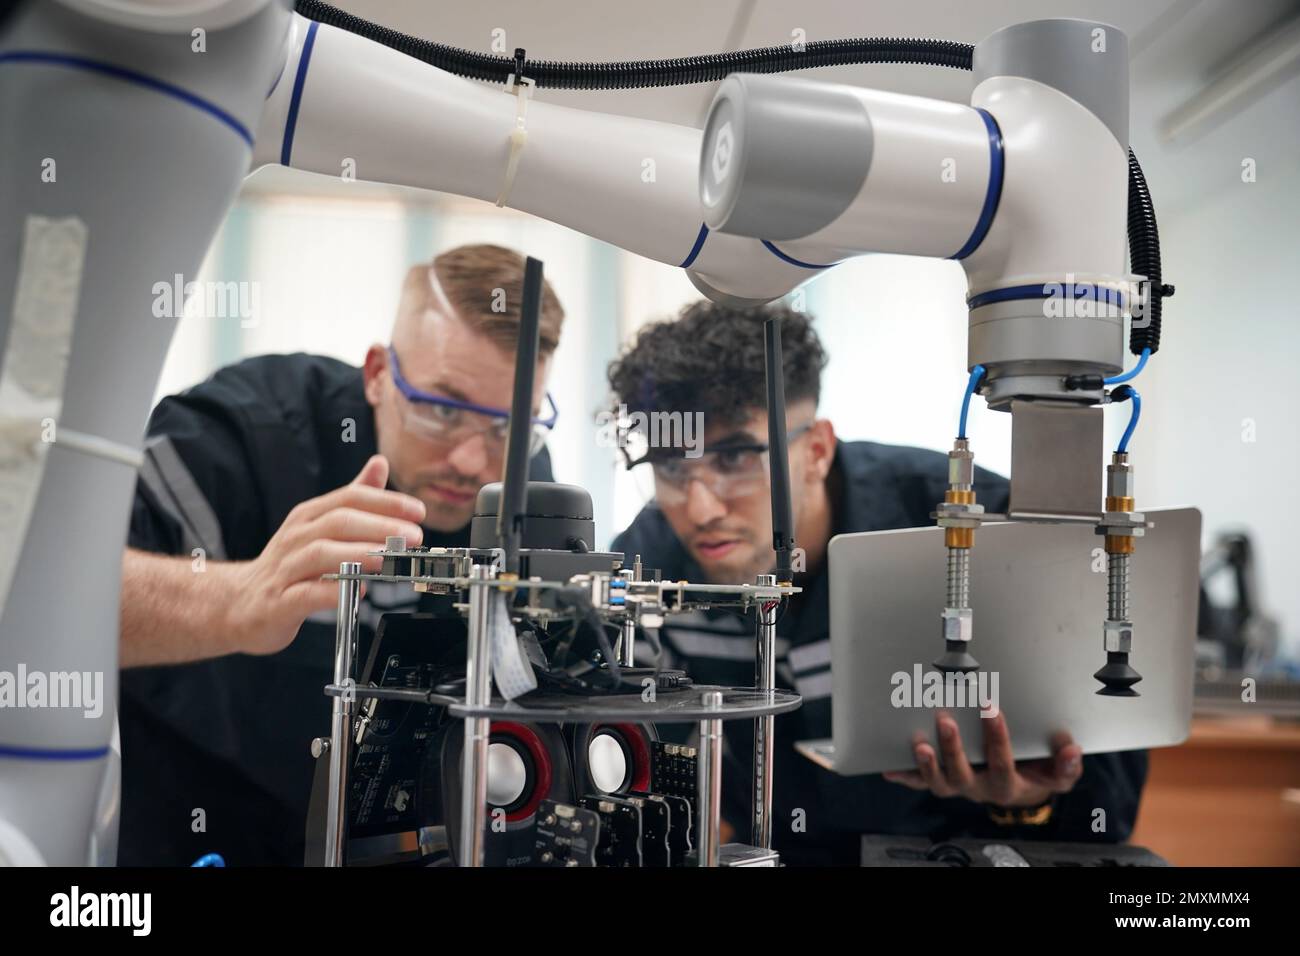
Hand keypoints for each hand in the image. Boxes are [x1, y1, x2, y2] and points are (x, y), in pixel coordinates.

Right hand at [227, 455, 425, 654]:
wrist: (240, 604)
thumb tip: (379, 463)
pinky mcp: (280, 602)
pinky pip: (307, 594)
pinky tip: (357, 591)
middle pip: (339, 522)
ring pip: (322, 554)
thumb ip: (353, 497)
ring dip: (360, 554)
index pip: (350, 498)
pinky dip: (333, 591)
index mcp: (309, 516)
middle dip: (380, 527)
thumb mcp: (320, 525)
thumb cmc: (289, 565)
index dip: (387, 503)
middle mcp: (296, 537)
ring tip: (389, 558)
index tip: (418, 512)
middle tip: (414, 536)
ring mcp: (285, 569)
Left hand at [882, 710, 1083, 806]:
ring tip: (919, 744)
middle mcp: (980, 788)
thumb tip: (1071, 749)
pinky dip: (905, 776)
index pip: (1002, 762)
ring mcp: (958, 785)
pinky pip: (920, 782)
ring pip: (939, 782)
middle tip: (945, 719)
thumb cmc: (1037, 770)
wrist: (1021, 786)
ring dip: (926, 765)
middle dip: (953, 748)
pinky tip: (890, 768)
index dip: (997, 737)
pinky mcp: (942, 781)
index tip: (991, 707)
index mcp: (1008, 785)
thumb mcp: (1058, 772)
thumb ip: (1066, 763)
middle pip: (963, 775)